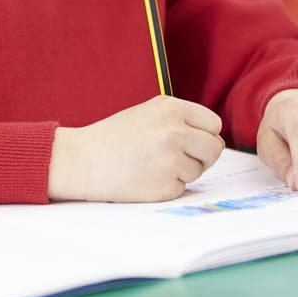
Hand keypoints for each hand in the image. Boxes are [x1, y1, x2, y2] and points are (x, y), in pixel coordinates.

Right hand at [48, 95, 223, 202]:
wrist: (82, 160)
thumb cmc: (115, 137)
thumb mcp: (149, 113)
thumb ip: (182, 121)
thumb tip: (216, 141)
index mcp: (171, 108)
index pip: (214, 124)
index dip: (204, 135)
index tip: (190, 140)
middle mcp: (174, 131)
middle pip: (214, 149)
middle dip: (201, 156)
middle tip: (177, 157)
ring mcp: (170, 160)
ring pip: (198, 171)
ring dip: (181, 171)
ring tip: (151, 164)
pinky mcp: (165, 187)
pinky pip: (181, 188)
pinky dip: (167, 187)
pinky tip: (144, 178)